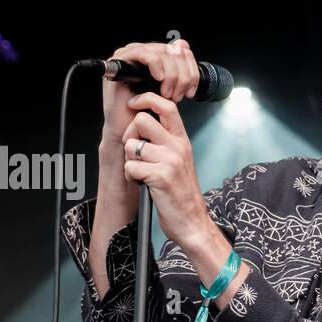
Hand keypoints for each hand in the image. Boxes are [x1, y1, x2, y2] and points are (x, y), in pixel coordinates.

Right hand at [101, 39, 200, 140]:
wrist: (128, 128)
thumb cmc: (147, 113)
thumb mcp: (171, 90)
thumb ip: (179, 70)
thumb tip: (184, 46)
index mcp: (157, 57)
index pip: (181, 49)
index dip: (191, 70)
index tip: (191, 91)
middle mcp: (143, 53)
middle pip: (173, 51)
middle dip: (182, 76)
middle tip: (177, 95)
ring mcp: (131, 54)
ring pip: (162, 52)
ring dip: (171, 76)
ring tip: (167, 94)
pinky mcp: (120, 60)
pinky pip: (144, 54)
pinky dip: (156, 66)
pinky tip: (158, 79)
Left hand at [120, 91, 210, 249]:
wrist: (192, 221)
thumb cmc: (182, 194)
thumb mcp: (180, 161)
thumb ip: (166, 141)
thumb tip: (143, 123)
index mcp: (182, 141)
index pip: (167, 106)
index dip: (146, 100)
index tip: (134, 104)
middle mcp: (178, 147)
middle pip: (142, 121)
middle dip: (130, 135)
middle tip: (135, 152)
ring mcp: (170, 161)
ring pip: (132, 145)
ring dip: (129, 160)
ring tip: (140, 172)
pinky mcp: (160, 176)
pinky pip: (130, 166)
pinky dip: (130, 177)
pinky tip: (142, 184)